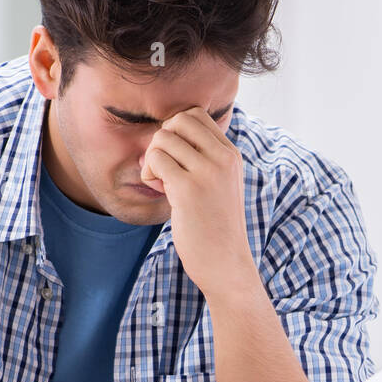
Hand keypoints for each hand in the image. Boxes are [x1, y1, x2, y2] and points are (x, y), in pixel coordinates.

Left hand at [140, 107, 253, 295]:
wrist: (226, 265)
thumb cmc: (216, 229)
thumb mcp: (219, 186)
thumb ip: (201, 160)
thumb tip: (162, 137)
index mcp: (231, 155)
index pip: (196, 116)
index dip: (177, 132)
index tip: (177, 159)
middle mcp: (223, 158)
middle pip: (179, 120)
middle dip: (163, 139)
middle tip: (165, 168)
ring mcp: (207, 172)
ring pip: (164, 138)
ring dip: (153, 158)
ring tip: (161, 183)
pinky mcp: (188, 189)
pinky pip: (155, 159)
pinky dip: (150, 172)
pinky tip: (160, 191)